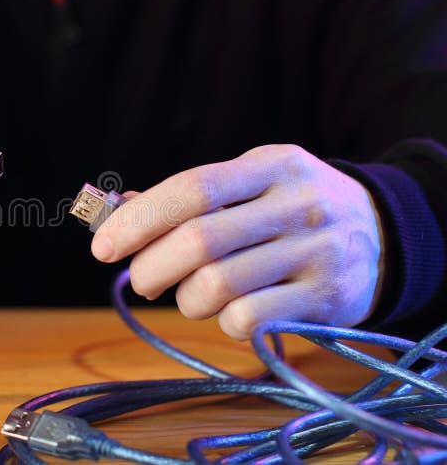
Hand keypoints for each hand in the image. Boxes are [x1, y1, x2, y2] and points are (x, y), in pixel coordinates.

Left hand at [91, 144, 384, 339]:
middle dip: (151, 267)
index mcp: (270, 165)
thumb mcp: (250, 183)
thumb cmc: (291, 207)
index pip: (193, 189)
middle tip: (142, 279)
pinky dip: (223, 321)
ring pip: (217, 286)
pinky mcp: (325, 298)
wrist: (383, 234)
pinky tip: (230, 311)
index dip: (139, 219)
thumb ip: (187, 197)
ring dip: (185, 299)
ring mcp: (316, 252)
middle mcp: (297, 204)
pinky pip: (247, 319)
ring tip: (191, 294)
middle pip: (198, 242)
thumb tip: (114, 210)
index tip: (103, 246)